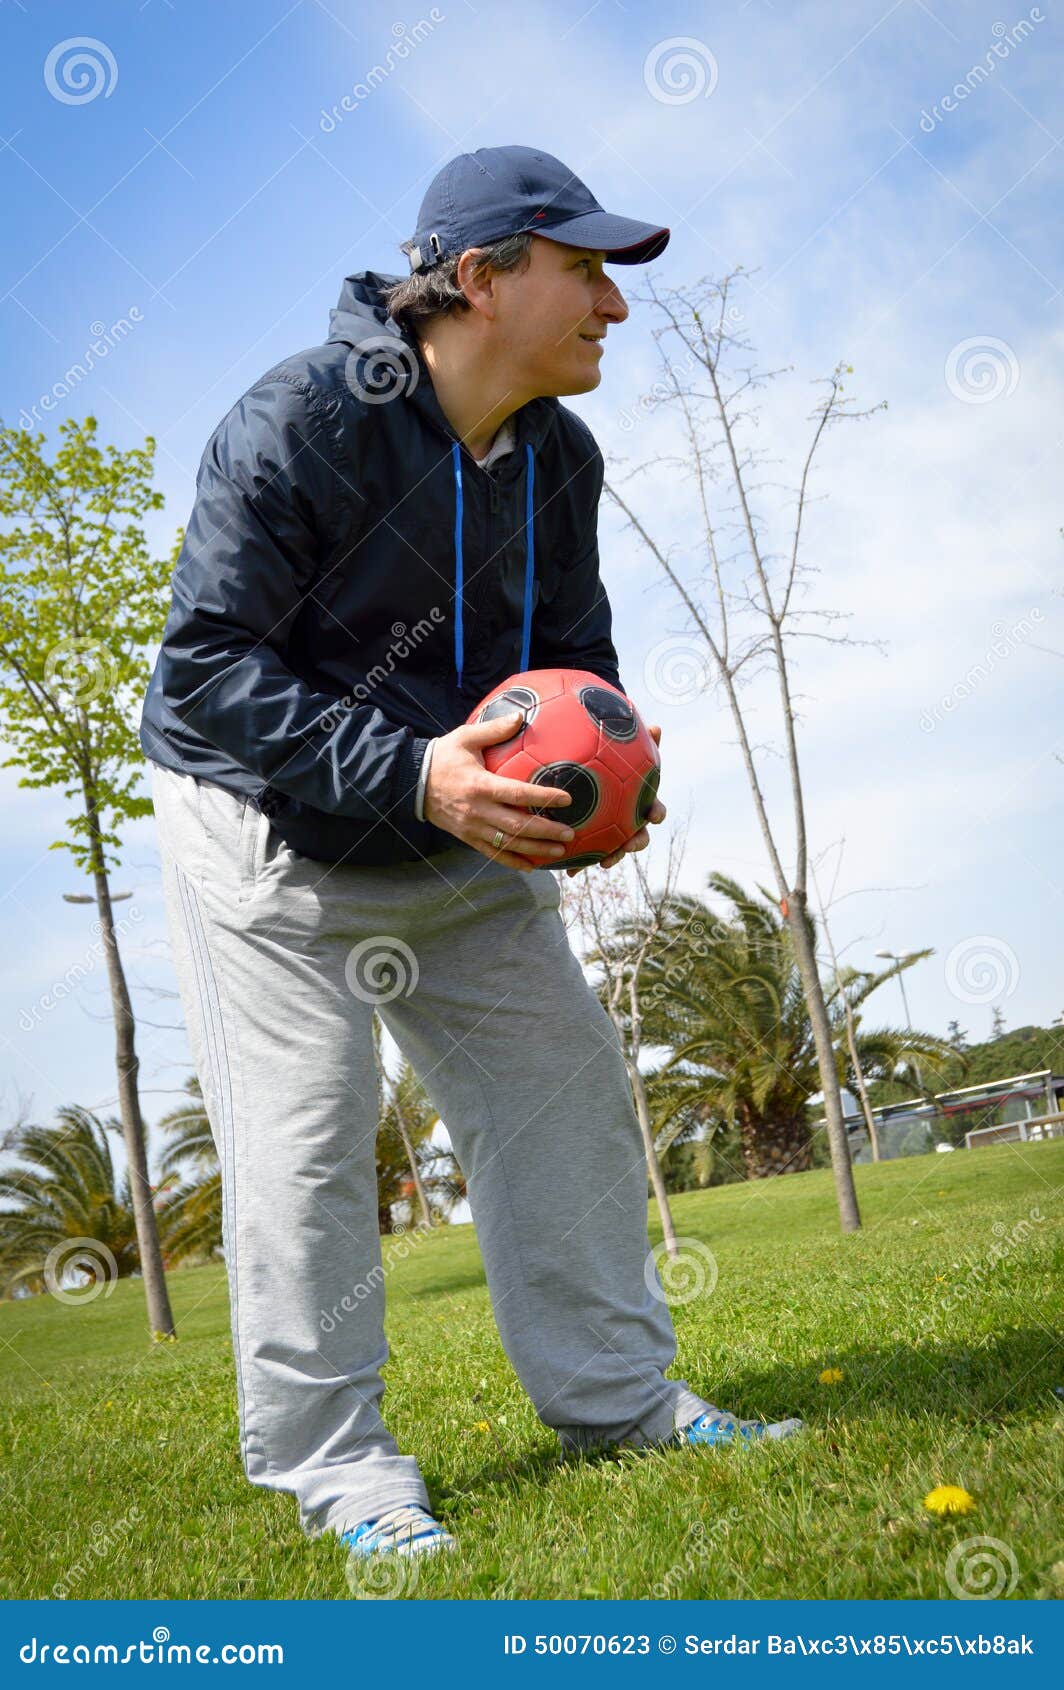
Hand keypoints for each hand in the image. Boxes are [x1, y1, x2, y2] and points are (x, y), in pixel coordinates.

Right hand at [423, 711, 575, 871]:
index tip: (566, 799)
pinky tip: (531, 867)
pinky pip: (492, 854)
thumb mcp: (465, 737)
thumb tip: (521, 715)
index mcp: (481, 785)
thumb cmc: (443, 757)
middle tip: (569, 834)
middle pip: (517, 826)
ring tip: (559, 852)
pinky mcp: (467, 838)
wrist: (412, 782)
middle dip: (546, 832)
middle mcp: (478, 811)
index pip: (518, 794)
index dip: (543, 798)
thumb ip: (494, 729)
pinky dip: (512, 862)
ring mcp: (472, 828)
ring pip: (508, 844)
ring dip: (535, 850)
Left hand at [564, 724, 666, 876]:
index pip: (653, 808)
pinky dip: (580, 862)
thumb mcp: (622, 747)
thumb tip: (658, 727)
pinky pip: (586, 854)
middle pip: (639, 834)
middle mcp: (629, 820)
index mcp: (638, 801)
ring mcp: (611, 832)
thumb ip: (638, 739)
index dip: (656, 813)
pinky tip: (569, 870)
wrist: (589, 768)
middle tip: (630, 844)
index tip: (654, 815)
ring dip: (612, 856)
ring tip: (603, 862)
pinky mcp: (592, 841)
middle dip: (637, 842)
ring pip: (615, 848)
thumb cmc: (610, 758)